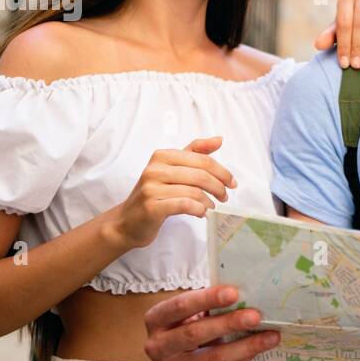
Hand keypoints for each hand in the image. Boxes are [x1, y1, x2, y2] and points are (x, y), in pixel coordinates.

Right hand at [108, 136, 234, 249]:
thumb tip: (219, 139)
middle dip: (219, 187)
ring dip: (209, 202)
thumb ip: (195, 153)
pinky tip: (201, 214)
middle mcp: (155, 169)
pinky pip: (185, 205)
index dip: (222, 172)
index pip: (202, 159)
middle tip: (224, 197)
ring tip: (211, 207)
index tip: (232, 183)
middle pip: (200, 175)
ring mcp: (151, 188)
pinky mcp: (152, 207)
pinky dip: (199, 210)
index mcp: (162, 155)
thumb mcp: (172, 169)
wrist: (128, 221)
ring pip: (194, 191)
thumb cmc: (155, 193)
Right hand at [143, 285, 281, 360]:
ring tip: (269, 337)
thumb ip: (212, 305)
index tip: (234, 293)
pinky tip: (255, 353)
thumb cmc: (194, 329)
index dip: (207, 298)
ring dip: (243, 347)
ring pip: (209, 358)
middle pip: (195, 334)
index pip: (180, 306)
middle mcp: (155, 346)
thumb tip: (248, 295)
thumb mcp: (195, 314)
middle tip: (256, 316)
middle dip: (229, 323)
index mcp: (156, 319)